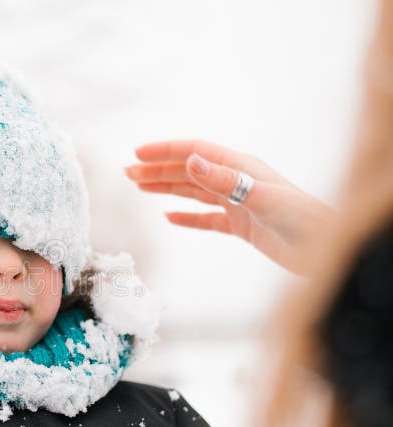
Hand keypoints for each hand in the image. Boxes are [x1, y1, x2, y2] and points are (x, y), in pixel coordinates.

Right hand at [124, 140, 335, 274]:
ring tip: (139, 187)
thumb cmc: (301, 220)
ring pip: (194, 191)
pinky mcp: (241, 225)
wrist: (325, 249)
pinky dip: (186, 217)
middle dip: (157, 169)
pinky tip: (169, 217)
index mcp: (241, 167)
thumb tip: (190, 161)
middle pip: (189, 170)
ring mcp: (238, 203)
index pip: (195, 152)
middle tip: (127, 173)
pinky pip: (207, 218)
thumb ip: (225, 180)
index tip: (137, 154)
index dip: (165, 151)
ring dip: (166, 188)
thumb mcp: (261, 198)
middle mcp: (237, 180)